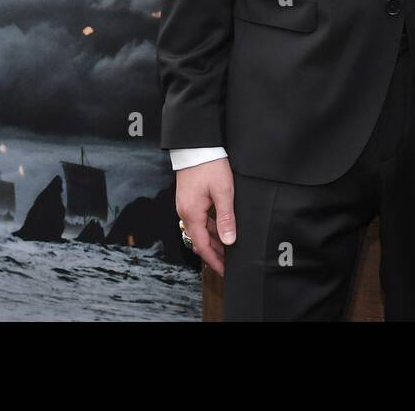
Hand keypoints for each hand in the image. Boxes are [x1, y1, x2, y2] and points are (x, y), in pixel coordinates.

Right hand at [176, 157, 234, 275]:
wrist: (197, 145)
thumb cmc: (210, 165)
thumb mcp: (223, 191)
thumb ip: (226, 217)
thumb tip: (229, 241)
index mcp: (191, 214)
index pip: (202, 245)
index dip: (214, 260)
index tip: (224, 270)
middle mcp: (185, 212)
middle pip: (200, 240)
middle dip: (214, 253)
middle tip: (229, 263)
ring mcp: (186, 205)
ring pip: (200, 230)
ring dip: (213, 240)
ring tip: (229, 248)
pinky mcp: (190, 199)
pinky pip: (200, 219)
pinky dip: (210, 228)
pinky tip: (221, 229)